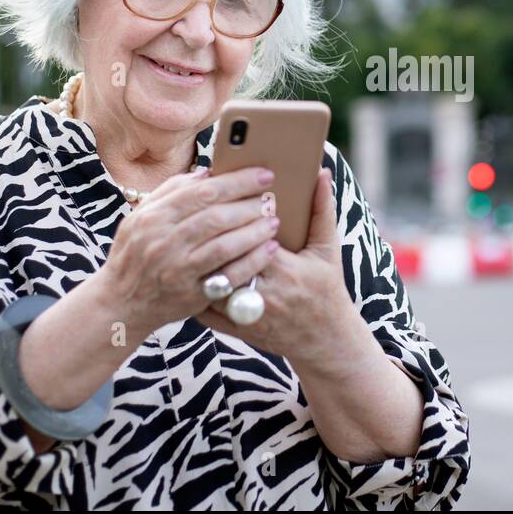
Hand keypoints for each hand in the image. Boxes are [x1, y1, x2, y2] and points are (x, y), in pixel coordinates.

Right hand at [95, 165, 281, 337]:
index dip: (237, 182)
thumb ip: (171, 191)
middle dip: (250, 205)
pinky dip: (253, 261)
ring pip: (224, 245)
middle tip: (272, 198)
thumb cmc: (135, 254)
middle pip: (216, 216)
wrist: (120, 303)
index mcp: (153, 217)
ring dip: (255, 231)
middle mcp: (164, 242)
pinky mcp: (191, 295)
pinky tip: (270, 250)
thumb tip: (207, 171)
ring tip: (274, 221)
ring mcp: (177, 270)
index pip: (202, 192)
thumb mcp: (141, 217)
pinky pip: (228, 276)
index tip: (263, 175)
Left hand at [197, 167, 363, 372]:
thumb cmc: (327, 289)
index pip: (248, 239)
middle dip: (210, 241)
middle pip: (224, 261)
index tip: (225, 203)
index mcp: (285, 269)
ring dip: (197, 266)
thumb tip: (322, 173)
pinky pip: (205, 312)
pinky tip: (186, 274)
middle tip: (195, 220)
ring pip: (210, 286)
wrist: (326, 340)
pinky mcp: (237, 330)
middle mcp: (264, 293)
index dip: (234, 222)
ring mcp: (248, 314)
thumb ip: (322, 210)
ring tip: (185, 243)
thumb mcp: (328, 249)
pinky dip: (193, 293)